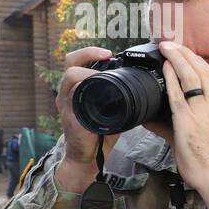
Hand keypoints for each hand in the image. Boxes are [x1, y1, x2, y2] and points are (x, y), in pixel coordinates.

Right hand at [54, 46, 118, 192]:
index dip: (90, 52)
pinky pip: (74, 100)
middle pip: (69, 63)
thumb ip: (118, 95)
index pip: (77, 61)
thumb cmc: (99, 131)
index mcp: (78, 87)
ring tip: (103, 72)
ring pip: (69, 78)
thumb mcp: (110, 108)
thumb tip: (142, 85)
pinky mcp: (70, 117)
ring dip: (87, 72)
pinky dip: (86, 94)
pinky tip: (100, 94)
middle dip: (87, 54)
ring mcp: (67, 104)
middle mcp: (68, 92)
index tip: (109, 53)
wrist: (88, 156)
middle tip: (107, 56)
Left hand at [148, 41, 208, 205]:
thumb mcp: (189, 137)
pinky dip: (172, 79)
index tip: (185, 51)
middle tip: (171, 42)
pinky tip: (164, 68)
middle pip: (203, 71)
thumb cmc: (206, 159)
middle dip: (187, 54)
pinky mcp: (188, 123)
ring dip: (178, 59)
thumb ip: (168, 125)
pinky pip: (179, 96)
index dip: (198, 61)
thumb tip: (147, 117)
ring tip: (166, 47)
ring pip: (192, 78)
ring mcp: (200, 113)